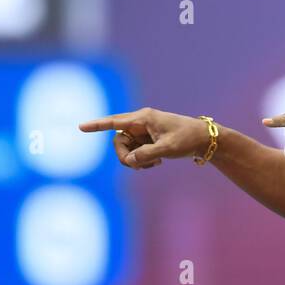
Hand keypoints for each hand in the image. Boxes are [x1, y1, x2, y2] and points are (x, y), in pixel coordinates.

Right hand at [78, 108, 213, 169]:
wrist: (204, 139)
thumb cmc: (187, 139)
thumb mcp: (167, 149)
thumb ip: (146, 155)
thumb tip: (130, 160)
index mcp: (143, 118)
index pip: (114, 122)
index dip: (97, 125)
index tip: (81, 127)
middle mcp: (141, 122)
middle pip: (119, 141)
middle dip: (125, 156)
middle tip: (139, 166)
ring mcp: (144, 131)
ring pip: (127, 148)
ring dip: (136, 160)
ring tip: (153, 165)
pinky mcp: (148, 139)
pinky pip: (136, 152)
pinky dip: (142, 160)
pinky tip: (156, 163)